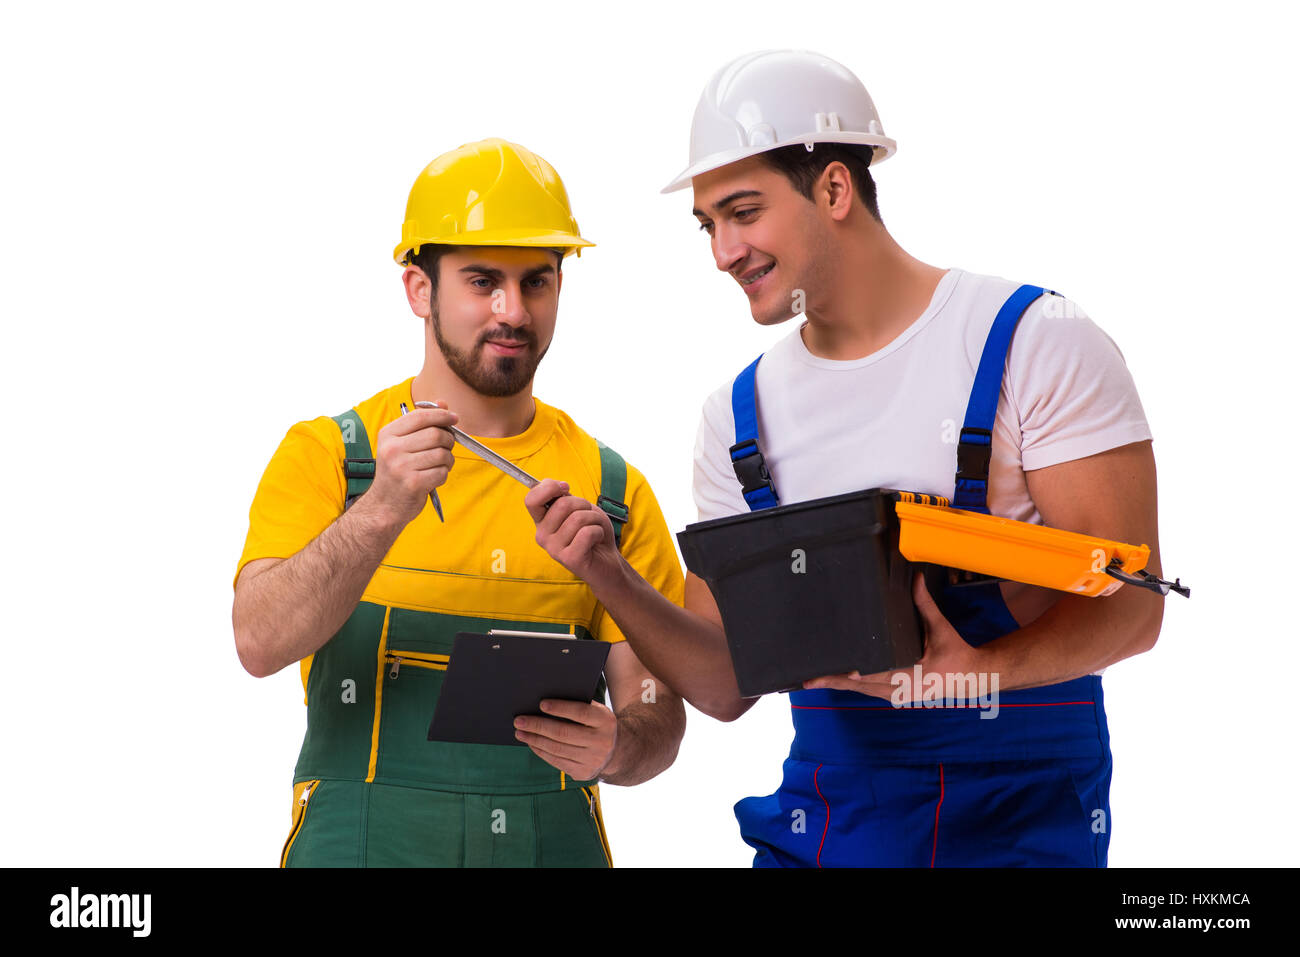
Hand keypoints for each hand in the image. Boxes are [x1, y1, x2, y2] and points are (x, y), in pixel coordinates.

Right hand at [364, 402, 457, 524]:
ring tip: (439, 465)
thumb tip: (443, 403)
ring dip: (447, 459)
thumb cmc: (396, 471)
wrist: (384, 505)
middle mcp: (392, 449)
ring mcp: (401, 467)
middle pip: (435, 434)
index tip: (454, 418)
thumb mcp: (401, 444)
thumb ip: (422, 422)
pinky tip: (433, 478)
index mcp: (388, 435)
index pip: (420, 416)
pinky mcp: (413, 484)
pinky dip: (443, 474)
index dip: (441, 415)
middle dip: (448, 440)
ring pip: (442, 454)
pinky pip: (441, 472)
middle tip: (447, 447)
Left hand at [513, 699, 618, 780]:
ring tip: (520, 732)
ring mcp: (592, 760)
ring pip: (557, 749)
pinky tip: (531, 743)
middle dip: (538, 726)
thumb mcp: (596, 712)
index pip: (580, 713)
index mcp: (605, 721)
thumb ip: (578, 705)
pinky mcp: (583, 773)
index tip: (541, 704)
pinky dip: (541, 751)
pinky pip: (556, 762)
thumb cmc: (597, 724)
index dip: (560, 708)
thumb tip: (544, 703)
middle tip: (519, 720)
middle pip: (563, 733)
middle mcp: (601, 742)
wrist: (616, 752)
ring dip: (534, 740)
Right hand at [525, 478, 619, 586]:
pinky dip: (599, 531)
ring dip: (594, 519)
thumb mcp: (578, 507)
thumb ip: (563, 496)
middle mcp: (542, 536)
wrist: (607, 561)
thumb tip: (557, 485)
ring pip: (578, 518)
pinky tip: (597, 541)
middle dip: (584, 505)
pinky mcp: (570, 559)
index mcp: (541, 522)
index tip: (565, 488)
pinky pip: (587, 532)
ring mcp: (554, 549)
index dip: (549, 488)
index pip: (531, 499)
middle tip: (588, 517)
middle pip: (562, 504)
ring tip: (594, 530)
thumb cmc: (592, 531)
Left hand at [802, 571, 989, 700]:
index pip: (884, 675)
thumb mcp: (941, 628)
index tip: (844, 672)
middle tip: (812, 680)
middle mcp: (905, 690)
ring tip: (815, 681)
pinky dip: (850, 688)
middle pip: (864, 688)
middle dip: (837, 683)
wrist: (970, 677)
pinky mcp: (896, 696)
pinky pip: (868, 693)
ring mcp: (899, 696)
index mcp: (918, 675)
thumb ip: (925, 604)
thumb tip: (916, 578)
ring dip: (839, 687)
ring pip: (863, 693)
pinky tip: (834, 681)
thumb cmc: (956, 652)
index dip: (862, 676)